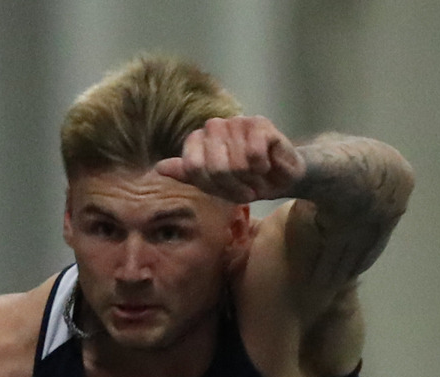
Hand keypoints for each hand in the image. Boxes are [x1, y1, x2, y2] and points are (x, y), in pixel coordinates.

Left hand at [155, 116, 305, 202]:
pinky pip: (254, 153)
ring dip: (249, 178)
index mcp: (199, 140)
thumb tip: (158, 167)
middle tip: (245, 187)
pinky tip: (267, 165)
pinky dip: (262, 167)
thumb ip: (188, 174)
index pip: (193, 167)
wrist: (281, 178)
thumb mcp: (213, 185)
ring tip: (256, 176)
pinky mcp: (259, 123)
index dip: (211, 185)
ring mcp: (236, 122)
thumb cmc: (246, 181)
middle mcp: (215, 126)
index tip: (225, 190)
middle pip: (214, 166)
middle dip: (233, 185)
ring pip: (235, 162)